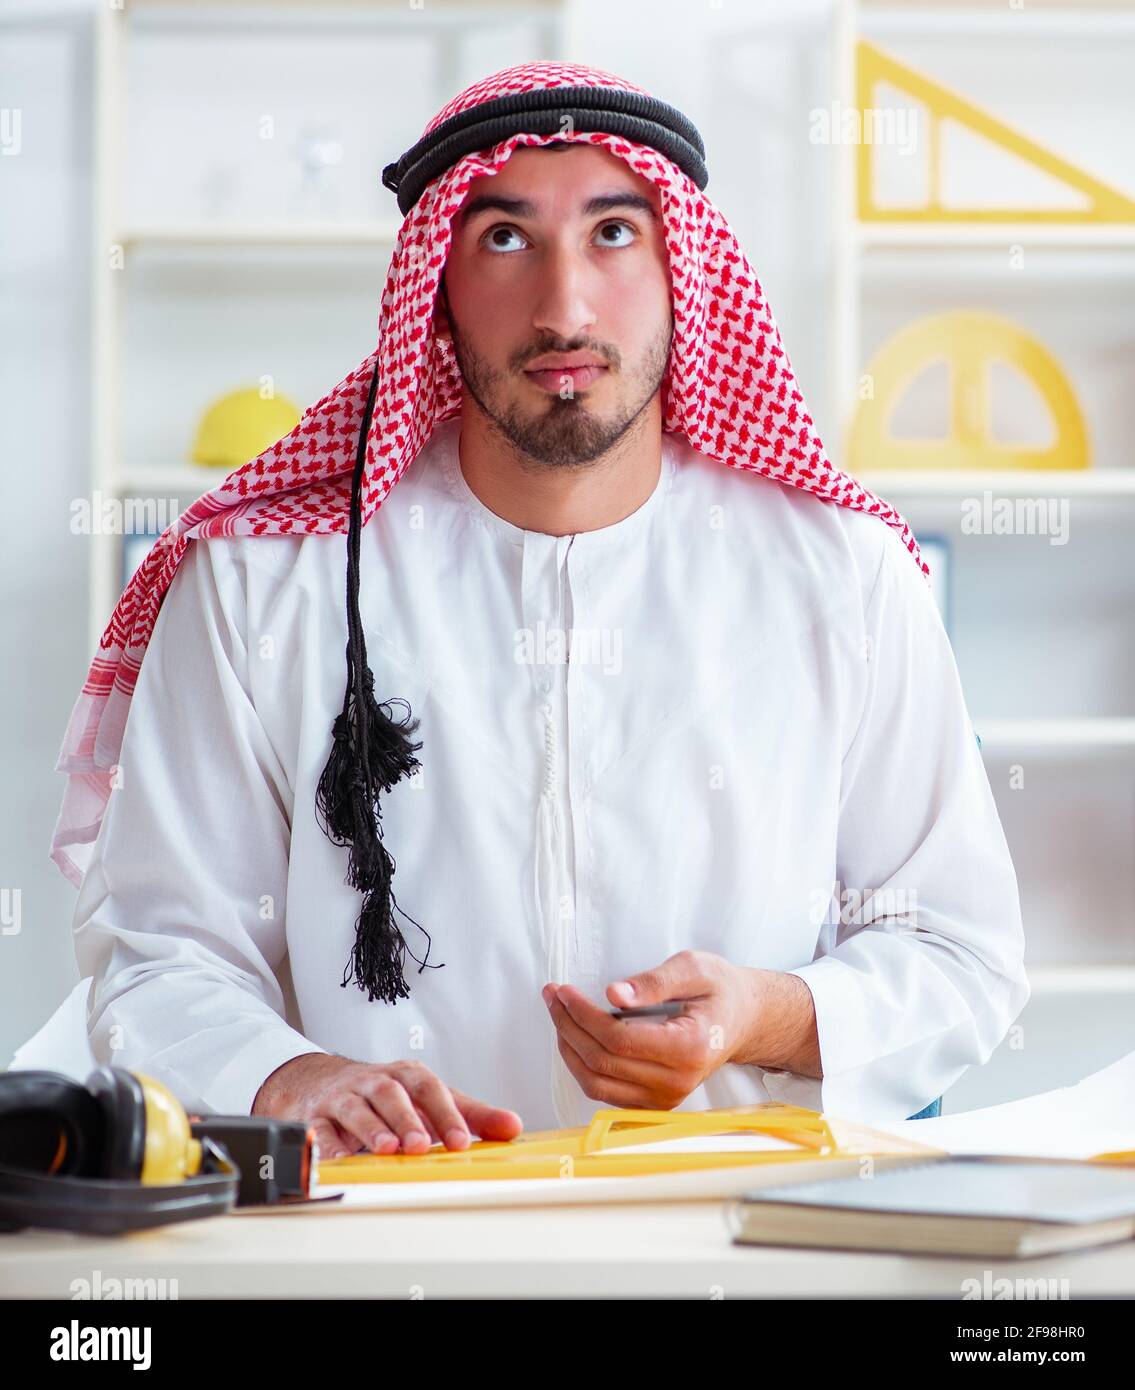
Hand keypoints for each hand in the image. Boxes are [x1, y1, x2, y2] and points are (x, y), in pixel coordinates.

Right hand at [251, 1053, 523, 1157]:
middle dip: (407, 1119)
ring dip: (371, 1130)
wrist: (324, 1082)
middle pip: (390, 1095)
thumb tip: (512, 1127)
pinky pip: (319, 1129)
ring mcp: (344, 1098)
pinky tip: (337, 1162)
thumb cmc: (387, 1095)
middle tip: (422, 1145)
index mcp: (406, 1076)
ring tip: (388, 1150)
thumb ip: (471, 1114)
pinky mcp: (317, 1117)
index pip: (429, 1088)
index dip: (445, 1112)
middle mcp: (375, 1082)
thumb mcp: (430, 1099)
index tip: (461, 1140)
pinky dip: (326, 1146)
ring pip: (356, 1109)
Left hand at [541, 950, 758, 1109]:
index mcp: (688, 1048)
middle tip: (553, 996)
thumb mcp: (694, 968)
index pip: (618, 1039)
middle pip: (602, 1062)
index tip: (564, 991)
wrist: (742, 1019)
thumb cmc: (719, 991)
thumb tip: (613, 994)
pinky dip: (582, 1066)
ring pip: (597, 1084)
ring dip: (569, 1048)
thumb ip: (654, 981)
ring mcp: (665, 1099)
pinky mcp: (654, 1103)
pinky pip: (605, 1093)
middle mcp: (677, 1083)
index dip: (582, 1015)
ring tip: (558, 1015)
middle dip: (568, 1026)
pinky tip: (575, 1038)